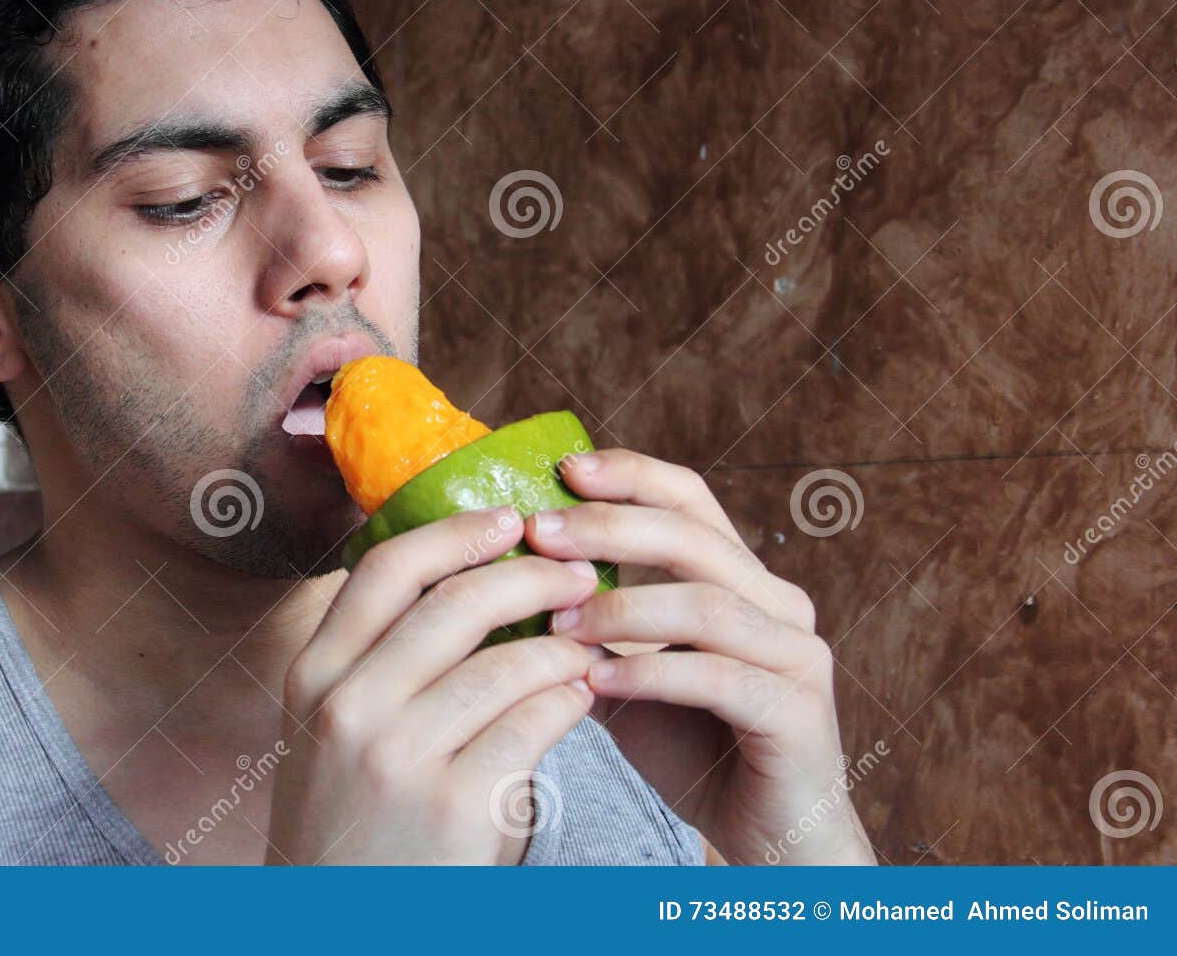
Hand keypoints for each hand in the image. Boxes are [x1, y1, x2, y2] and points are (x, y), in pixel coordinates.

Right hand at [269, 505, 601, 863]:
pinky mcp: (453, 807)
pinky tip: (582, 700)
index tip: (508, 520)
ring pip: (506, 663)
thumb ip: (376, 659)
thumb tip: (470, 576)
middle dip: (531, 576)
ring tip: (590, 648)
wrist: (342, 930)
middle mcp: (347, 707)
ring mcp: (398, 757)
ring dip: (564, 647)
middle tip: (579, 575)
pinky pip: (533, 724)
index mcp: (312, 675)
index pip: (387, 569)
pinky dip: (568, 701)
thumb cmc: (353, 820)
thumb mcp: (329, 730)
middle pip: (456, 603)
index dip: (455, 532)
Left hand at [522, 449, 874, 865]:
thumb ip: (592, 626)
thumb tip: (509, 578)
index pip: (690, 499)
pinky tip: (597, 683)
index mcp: (741, 579)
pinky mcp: (798, 710)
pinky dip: (650, 673)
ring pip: (704, 603)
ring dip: (622, 608)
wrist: (764, 836)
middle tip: (542, 535)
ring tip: (558, 624)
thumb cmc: (693, 748)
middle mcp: (778, 603)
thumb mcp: (628, 673)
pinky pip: (717, 676)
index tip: (564, 471)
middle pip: (693, 537)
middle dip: (610, 528)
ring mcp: (796, 654)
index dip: (631, 475)